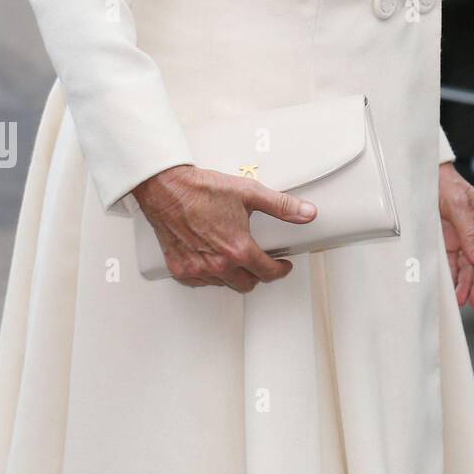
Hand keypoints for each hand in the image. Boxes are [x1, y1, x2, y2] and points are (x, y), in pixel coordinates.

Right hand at [132, 164, 317, 291]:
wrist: (167, 189)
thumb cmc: (203, 190)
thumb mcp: (250, 193)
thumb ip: (282, 206)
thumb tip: (306, 212)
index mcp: (237, 249)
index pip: (267, 272)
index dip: (280, 270)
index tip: (283, 265)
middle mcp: (217, 265)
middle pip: (247, 283)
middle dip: (259, 274)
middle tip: (263, 262)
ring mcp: (196, 269)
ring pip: (224, 284)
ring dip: (235, 274)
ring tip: (238, 257)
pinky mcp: (179, 269)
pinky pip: (201, 282)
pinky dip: (211, 275)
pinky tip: (214, 260)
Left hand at [438, 163, 473, 307]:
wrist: (423, 176)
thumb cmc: (444, 183)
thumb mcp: (457, 205)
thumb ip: (469, 232)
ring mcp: (463, 237)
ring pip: (470, 267)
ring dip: (469, 284)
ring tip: (464, 300)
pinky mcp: (448, 242)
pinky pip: (454, 264)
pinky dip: (454, 278)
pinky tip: (454, 289)